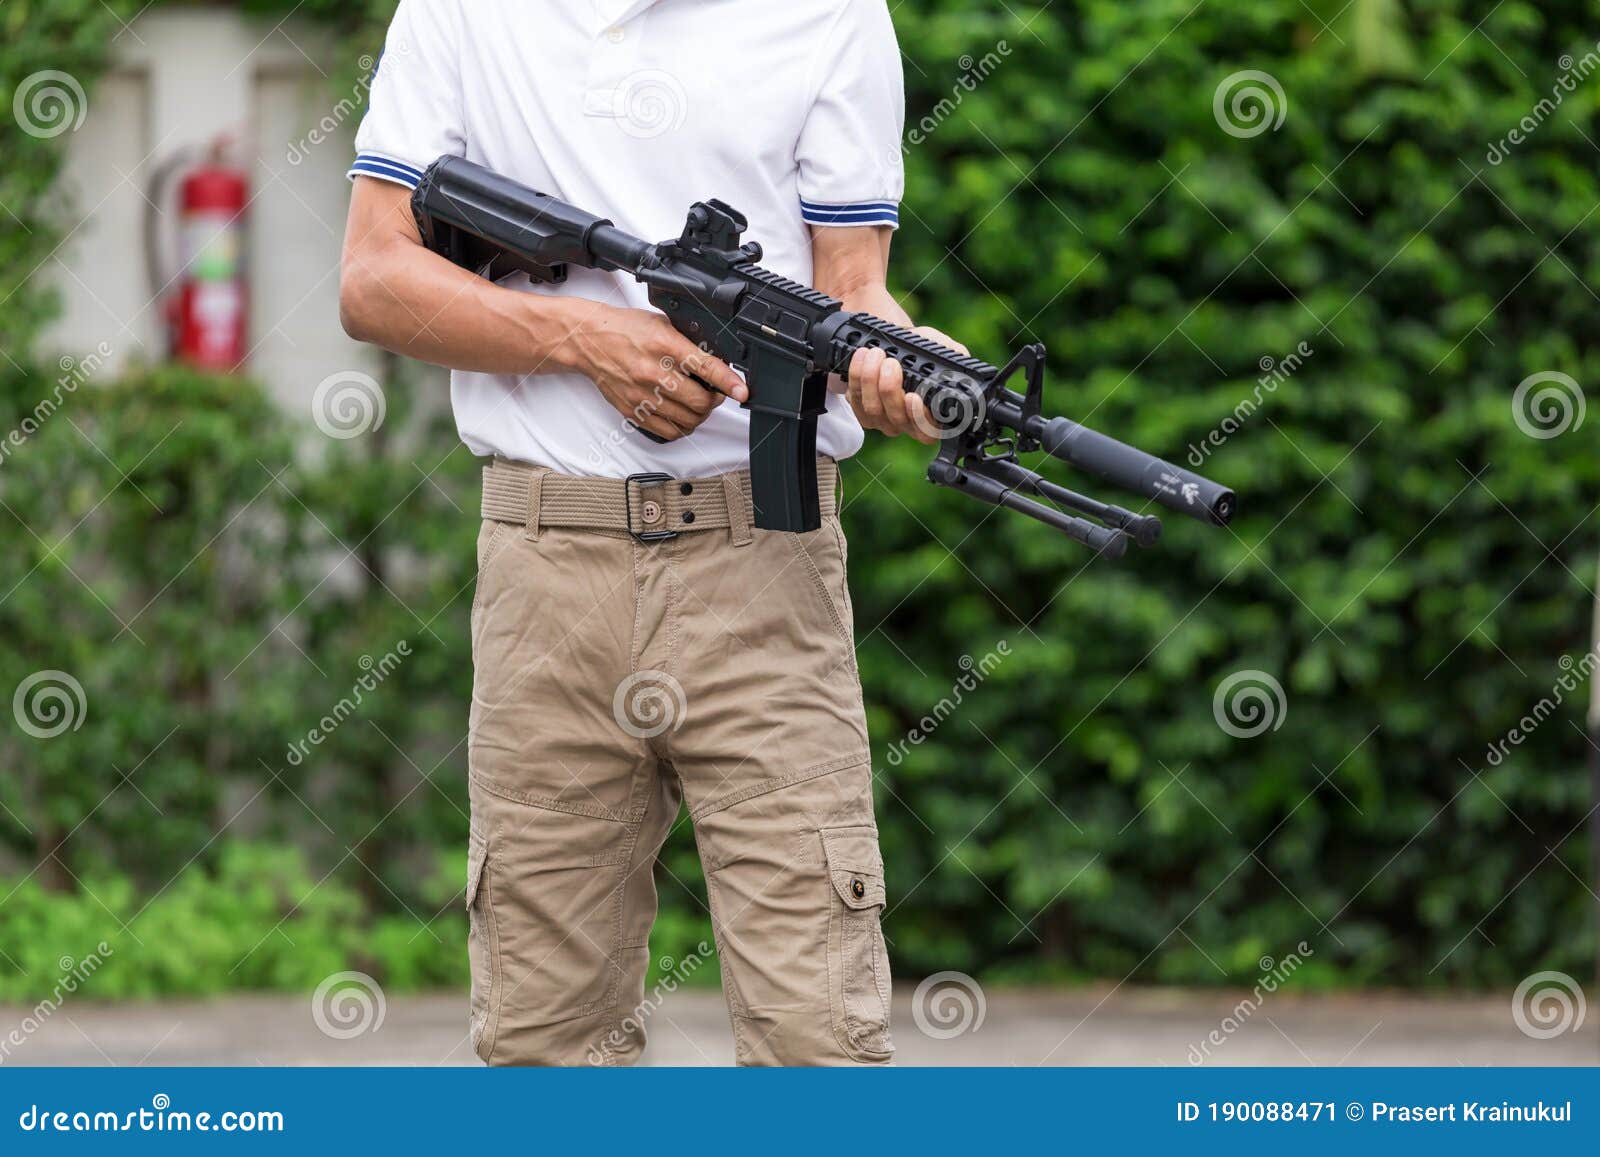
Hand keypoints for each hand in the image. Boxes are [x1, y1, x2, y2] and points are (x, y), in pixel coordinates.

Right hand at [557, 303, 746, 439]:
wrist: (587, 340)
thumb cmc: (625, 329)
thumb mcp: (662, 323)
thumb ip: (687, 342)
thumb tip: (718, 362)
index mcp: (664, 345)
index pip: (705, 368)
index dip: (729, 382)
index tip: (742, 391)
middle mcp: (652, 372)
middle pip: (699, 402)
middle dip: (715, 400)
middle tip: (715, 394)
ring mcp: (642, 395)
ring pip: (687, 421)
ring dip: (700, 415)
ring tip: (698, 404)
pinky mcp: (633, 411)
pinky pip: (668, 432)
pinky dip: (682, 427)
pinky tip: (682, 416)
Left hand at [834, 326, 968, 443]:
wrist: (895, 343)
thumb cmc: (921, 351)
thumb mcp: (945, 350)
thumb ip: (957, 359)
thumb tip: (961, 365)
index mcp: (932, 417)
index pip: (928, 432)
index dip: (919, 418)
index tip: (913, 396)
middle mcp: (907, 424)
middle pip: (896, 419)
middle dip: (890, 389)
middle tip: (890, 363)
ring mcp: (883, 420)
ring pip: (873, 410)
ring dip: (870, 380)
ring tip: (874, 354)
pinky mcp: (861, 411)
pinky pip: (855, 402)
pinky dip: (856, 377)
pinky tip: (861, 359)